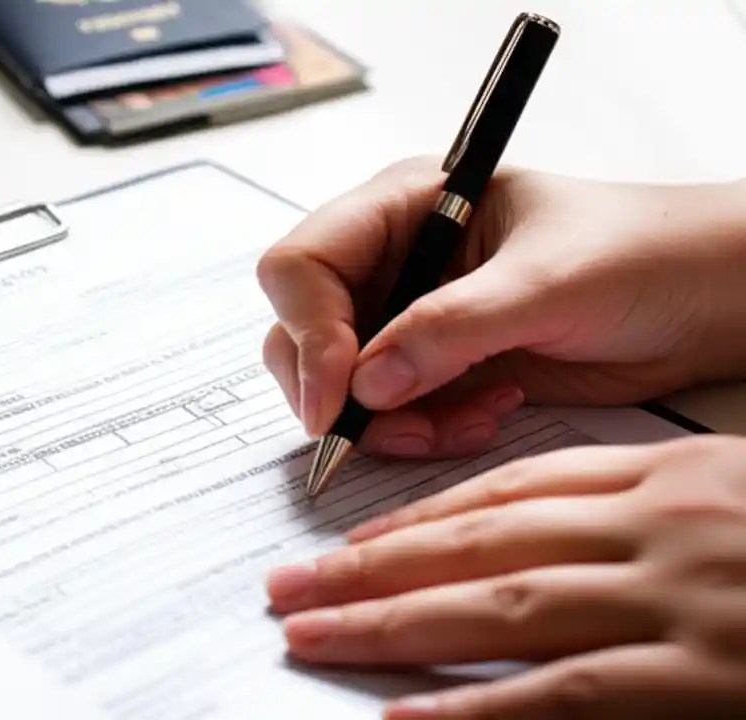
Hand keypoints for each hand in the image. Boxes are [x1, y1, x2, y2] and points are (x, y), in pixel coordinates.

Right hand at [256, 158, 745, 457]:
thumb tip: (363, 384)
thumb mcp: (546, 284)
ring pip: (340, 384)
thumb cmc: (641, 255)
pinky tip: (486, 416)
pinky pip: (390, 415)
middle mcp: (393, 260)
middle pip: (301, 330)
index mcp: (405, 206)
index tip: (335, 398)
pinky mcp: (436, 369)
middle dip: (338, 390)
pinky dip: (424, 432)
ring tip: (462, 423)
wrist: (706, 302)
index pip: (304, 265)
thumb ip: (450, 330)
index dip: (307, 331)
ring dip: (389, 421)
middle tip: (386, 431)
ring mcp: (410, 318)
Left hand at [265, 435, 745, 718]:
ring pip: (502, 606)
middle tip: (289, 587)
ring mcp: (682, 599)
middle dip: (371, 567)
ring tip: (312, 637)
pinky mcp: (706, 678)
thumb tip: (544, 546)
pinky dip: (478, 707)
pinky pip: (568, 692)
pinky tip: (406, 716)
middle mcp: (662, 525)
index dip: (421, 516)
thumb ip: (642, 516)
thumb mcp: (736, 501)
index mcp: (669, 476)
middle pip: (483, 542)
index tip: (354, 542)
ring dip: (392, 624)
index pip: (515, 487)